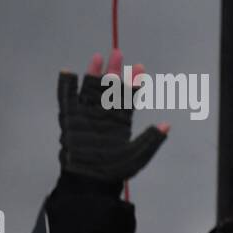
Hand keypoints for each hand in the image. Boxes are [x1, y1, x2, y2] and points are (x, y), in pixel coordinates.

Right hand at [57, 50, 169, 181]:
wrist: (92, 179)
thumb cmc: (115, 170)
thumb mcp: (138, 154)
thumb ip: (152, 139)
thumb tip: (167, 125)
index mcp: (120, 121)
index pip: (128, 96)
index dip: (134, 82)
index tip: (140, 68)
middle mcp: (104, 114)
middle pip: (109, 87)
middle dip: (115, 70)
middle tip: (119, 53)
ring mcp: (86, 115)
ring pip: (91, 89)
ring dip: (94, 73)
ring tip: (99, 56)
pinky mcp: (70, 120)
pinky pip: (66, 100)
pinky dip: (66, 87)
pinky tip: (68, 72)